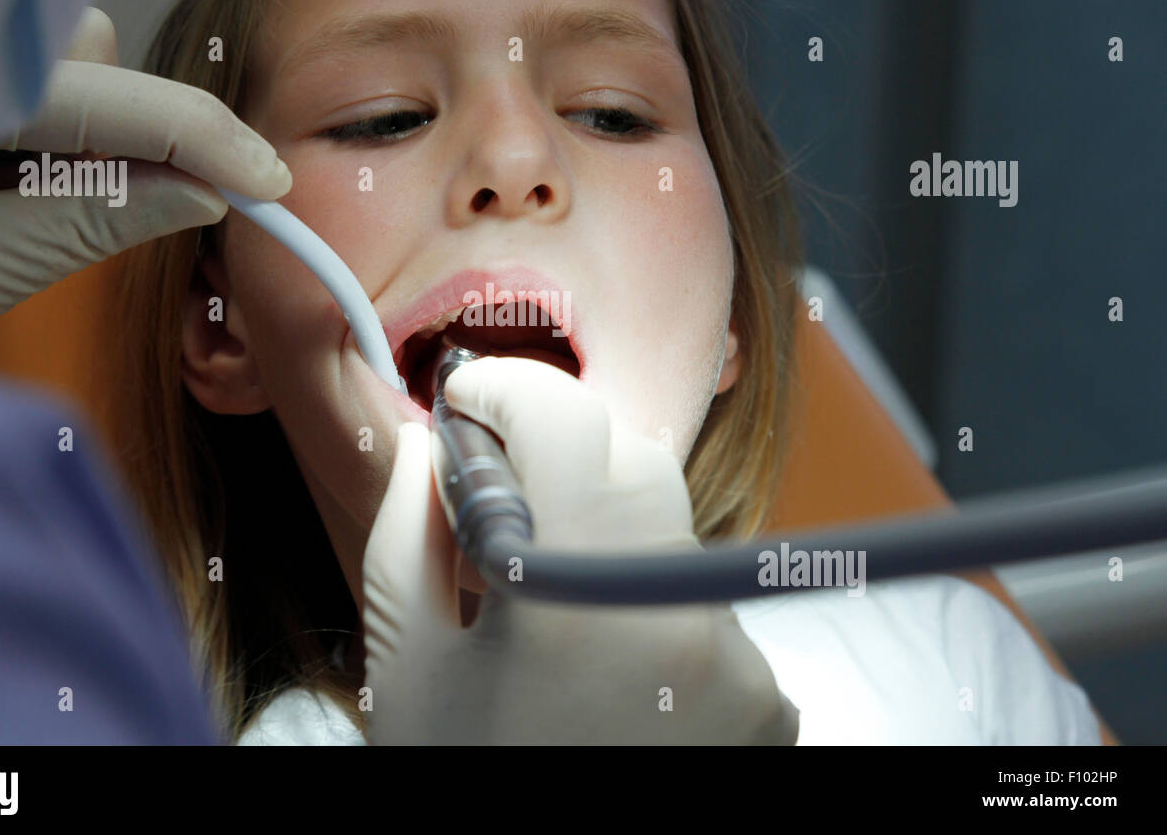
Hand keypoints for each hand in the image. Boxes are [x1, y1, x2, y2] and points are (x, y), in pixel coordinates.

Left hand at [0, 7, 291, 341]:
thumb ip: (92, 221)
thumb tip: (202, 197)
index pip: (114, 99)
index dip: (205, 141)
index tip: (266, 181)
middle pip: (93, 58)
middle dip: (119, 134)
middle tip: (80, 215)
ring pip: (67, 64)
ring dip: (75, 135)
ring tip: (5, 203)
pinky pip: (33, 82)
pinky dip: (40, 135)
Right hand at [362, 356, 798, 743]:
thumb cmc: (470, 782)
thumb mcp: (412, 669)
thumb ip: (407, 534)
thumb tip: (422, 446)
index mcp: (580, 597)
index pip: (566, 418)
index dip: (508, 391)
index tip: (468, 405)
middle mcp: (682, 614)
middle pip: (629, 461)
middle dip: (557, 458)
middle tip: (495, 512)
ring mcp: (739, 660)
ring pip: (666, 529)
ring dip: (602, 535)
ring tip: (544, 619)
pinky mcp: (768, 701)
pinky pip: (699, 601)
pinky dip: (647, 602)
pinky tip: (600, 669)